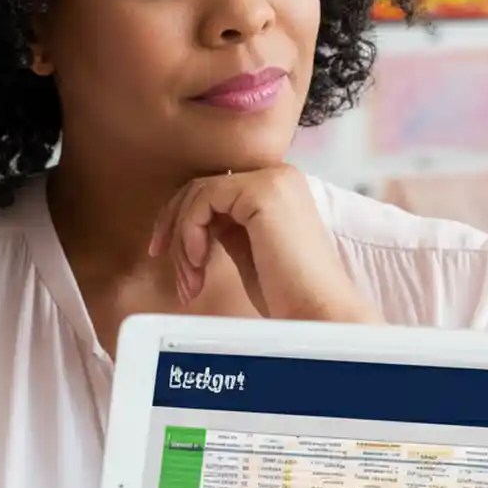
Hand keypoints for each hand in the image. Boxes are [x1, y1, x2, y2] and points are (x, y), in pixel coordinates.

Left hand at [148, 165, 381, 323]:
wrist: (318, 313)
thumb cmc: (286, 294)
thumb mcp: (248, 250)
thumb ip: (225, 227)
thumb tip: (184, 220)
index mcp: (278, 187)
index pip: (215, 189)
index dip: (184, 220)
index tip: (169, 258)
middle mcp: (278, 174)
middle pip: (202, 187)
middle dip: (175, 231)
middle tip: (178, 277)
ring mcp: (272, 179)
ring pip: (198, 194)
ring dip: (181, 241)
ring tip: (190, 282)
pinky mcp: (262, 191)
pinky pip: (204, 200)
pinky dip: (190, 232)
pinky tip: (198, 263)